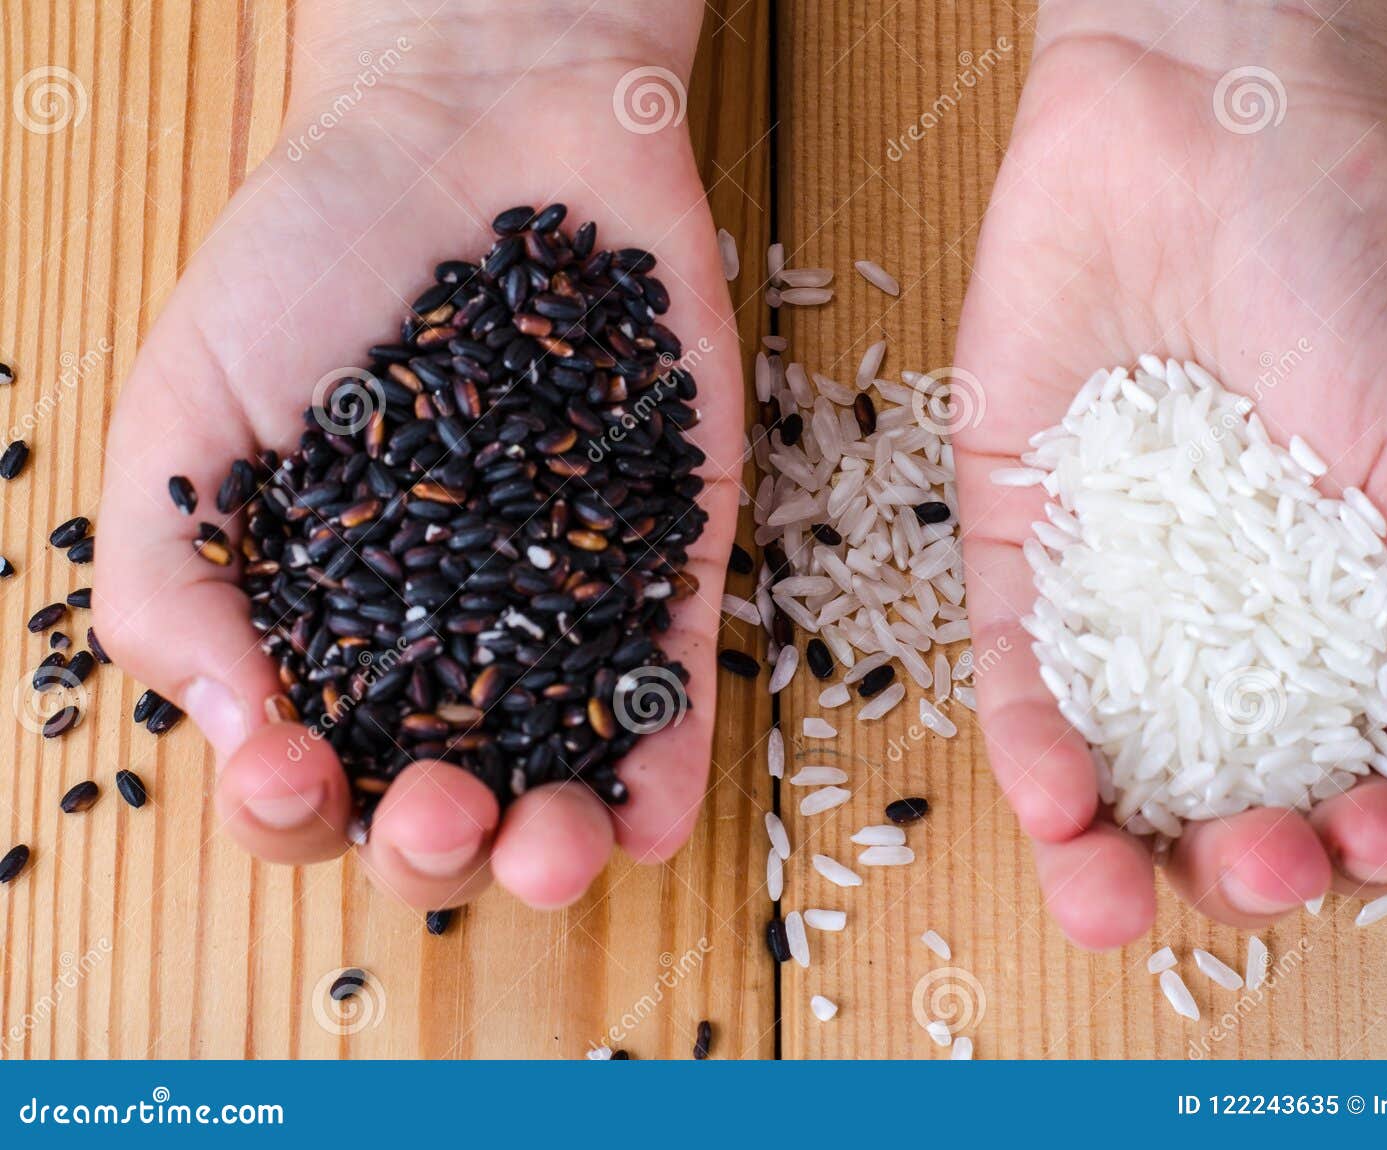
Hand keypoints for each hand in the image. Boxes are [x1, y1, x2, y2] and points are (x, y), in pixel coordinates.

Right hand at [96, 0, 741, 910]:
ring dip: (556, 845)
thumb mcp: (188, 413)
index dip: (291, 812)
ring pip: (563, 774)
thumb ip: (174, 581)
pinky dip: (669, 765)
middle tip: (439, 804)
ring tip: (547, 841)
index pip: (299, 778)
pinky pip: (675, 685)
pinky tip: (651, 819)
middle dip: (435, 844)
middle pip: (439, 803)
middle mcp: (442, 640)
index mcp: (317, 625)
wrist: (474, 127)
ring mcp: (563, 605)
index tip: (298, 771)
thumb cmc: (308, 259)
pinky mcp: (669, 554)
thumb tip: (238, 742)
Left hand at [953, 0, 1386, 947]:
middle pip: (1210, 781)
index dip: (1349, 832)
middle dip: (1232, 857)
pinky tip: (1053, 803)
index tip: (1366, 845)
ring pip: (1101, 747)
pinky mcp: (1011, 526)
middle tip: (1255, 870)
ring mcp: (1106, 576)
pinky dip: (1031, 737)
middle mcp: (1211, 610)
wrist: (1211, 119)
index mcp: (1326, 606)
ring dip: (1107, 842)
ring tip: (1116, 897)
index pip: (1332, 764)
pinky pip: (1012, 656)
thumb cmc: (1347, 265)